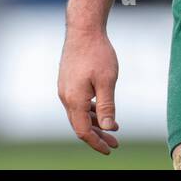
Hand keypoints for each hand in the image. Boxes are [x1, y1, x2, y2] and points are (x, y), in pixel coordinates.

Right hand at [57, 27, 120, 153]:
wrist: (83, 30)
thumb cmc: (97, 53)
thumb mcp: (107, 81)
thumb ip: (107, 106)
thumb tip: (109, 128)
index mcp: (74, 100)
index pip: (83, 131)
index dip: (96, 143)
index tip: (110, 149)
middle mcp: (66, 97)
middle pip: (80, 125)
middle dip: (97, 136)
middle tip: (114, 144)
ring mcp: (66, 89)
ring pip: (79, 114)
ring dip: (95, 123)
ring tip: (112, 130)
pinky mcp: (68, 82)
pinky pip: (78, 103)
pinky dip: (90, 111)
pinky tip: (102, 111)